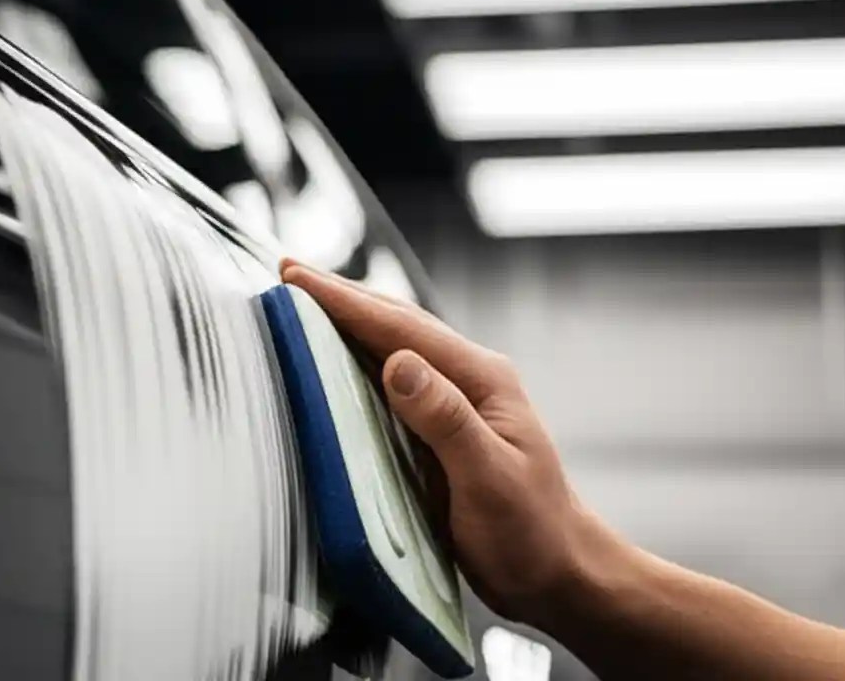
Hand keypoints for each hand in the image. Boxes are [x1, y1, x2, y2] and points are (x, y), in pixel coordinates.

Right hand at [280, 260, 628, 628]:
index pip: (402, 328)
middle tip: (287, 272)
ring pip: (390, 347)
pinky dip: (355, 360)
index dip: (345, 301)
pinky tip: (334, 356)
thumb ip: (445, 418)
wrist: (557, 572)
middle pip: (395, 324)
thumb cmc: (531, 531)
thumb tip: (397, 361)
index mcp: (481, 378)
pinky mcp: (439, 429)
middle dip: (340, 297)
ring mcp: (453, 402)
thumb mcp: (489, 476)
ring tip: (302, 300)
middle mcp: (466, 379)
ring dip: (345, 322)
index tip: (296, 277)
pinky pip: (388, 382)